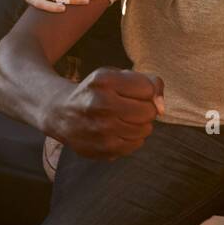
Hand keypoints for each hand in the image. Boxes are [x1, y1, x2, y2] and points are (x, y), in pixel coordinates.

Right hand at [48, 68, 164, 159]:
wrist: (62, 113)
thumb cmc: (97, 92)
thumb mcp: (117, 76)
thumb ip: (148, 82)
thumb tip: (162, 107)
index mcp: (104, 80)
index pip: (148, 88)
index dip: (146, 90)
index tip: (134, 92)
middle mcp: (100, 104)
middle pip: (149, 111)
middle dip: (145, 108)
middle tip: (131, 107)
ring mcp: (101, 129)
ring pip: (145, 129)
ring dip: (140, 124)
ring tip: (124, 118)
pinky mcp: (103, 148)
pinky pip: (136, 144)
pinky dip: (133, 138)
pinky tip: (119, 131)